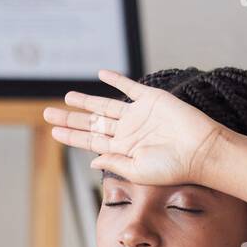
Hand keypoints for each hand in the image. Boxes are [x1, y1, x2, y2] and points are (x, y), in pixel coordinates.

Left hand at [43, 69, 226, 188]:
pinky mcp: (150, 99)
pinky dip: (115, 80)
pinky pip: (129, 87)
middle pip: (93, 123)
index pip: (91, 142)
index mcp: (123, 151)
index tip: (54, 132)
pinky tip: (101, 75)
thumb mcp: (138, 172)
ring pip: (105, 106)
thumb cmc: (172, 167)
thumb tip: (91, 159)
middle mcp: (127, 132)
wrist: (198, 150)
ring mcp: (138, 115)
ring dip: (86, 101)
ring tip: (67, 97)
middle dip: (70, 118)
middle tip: (48, 113)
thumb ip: (114, 163)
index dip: (72, 136)